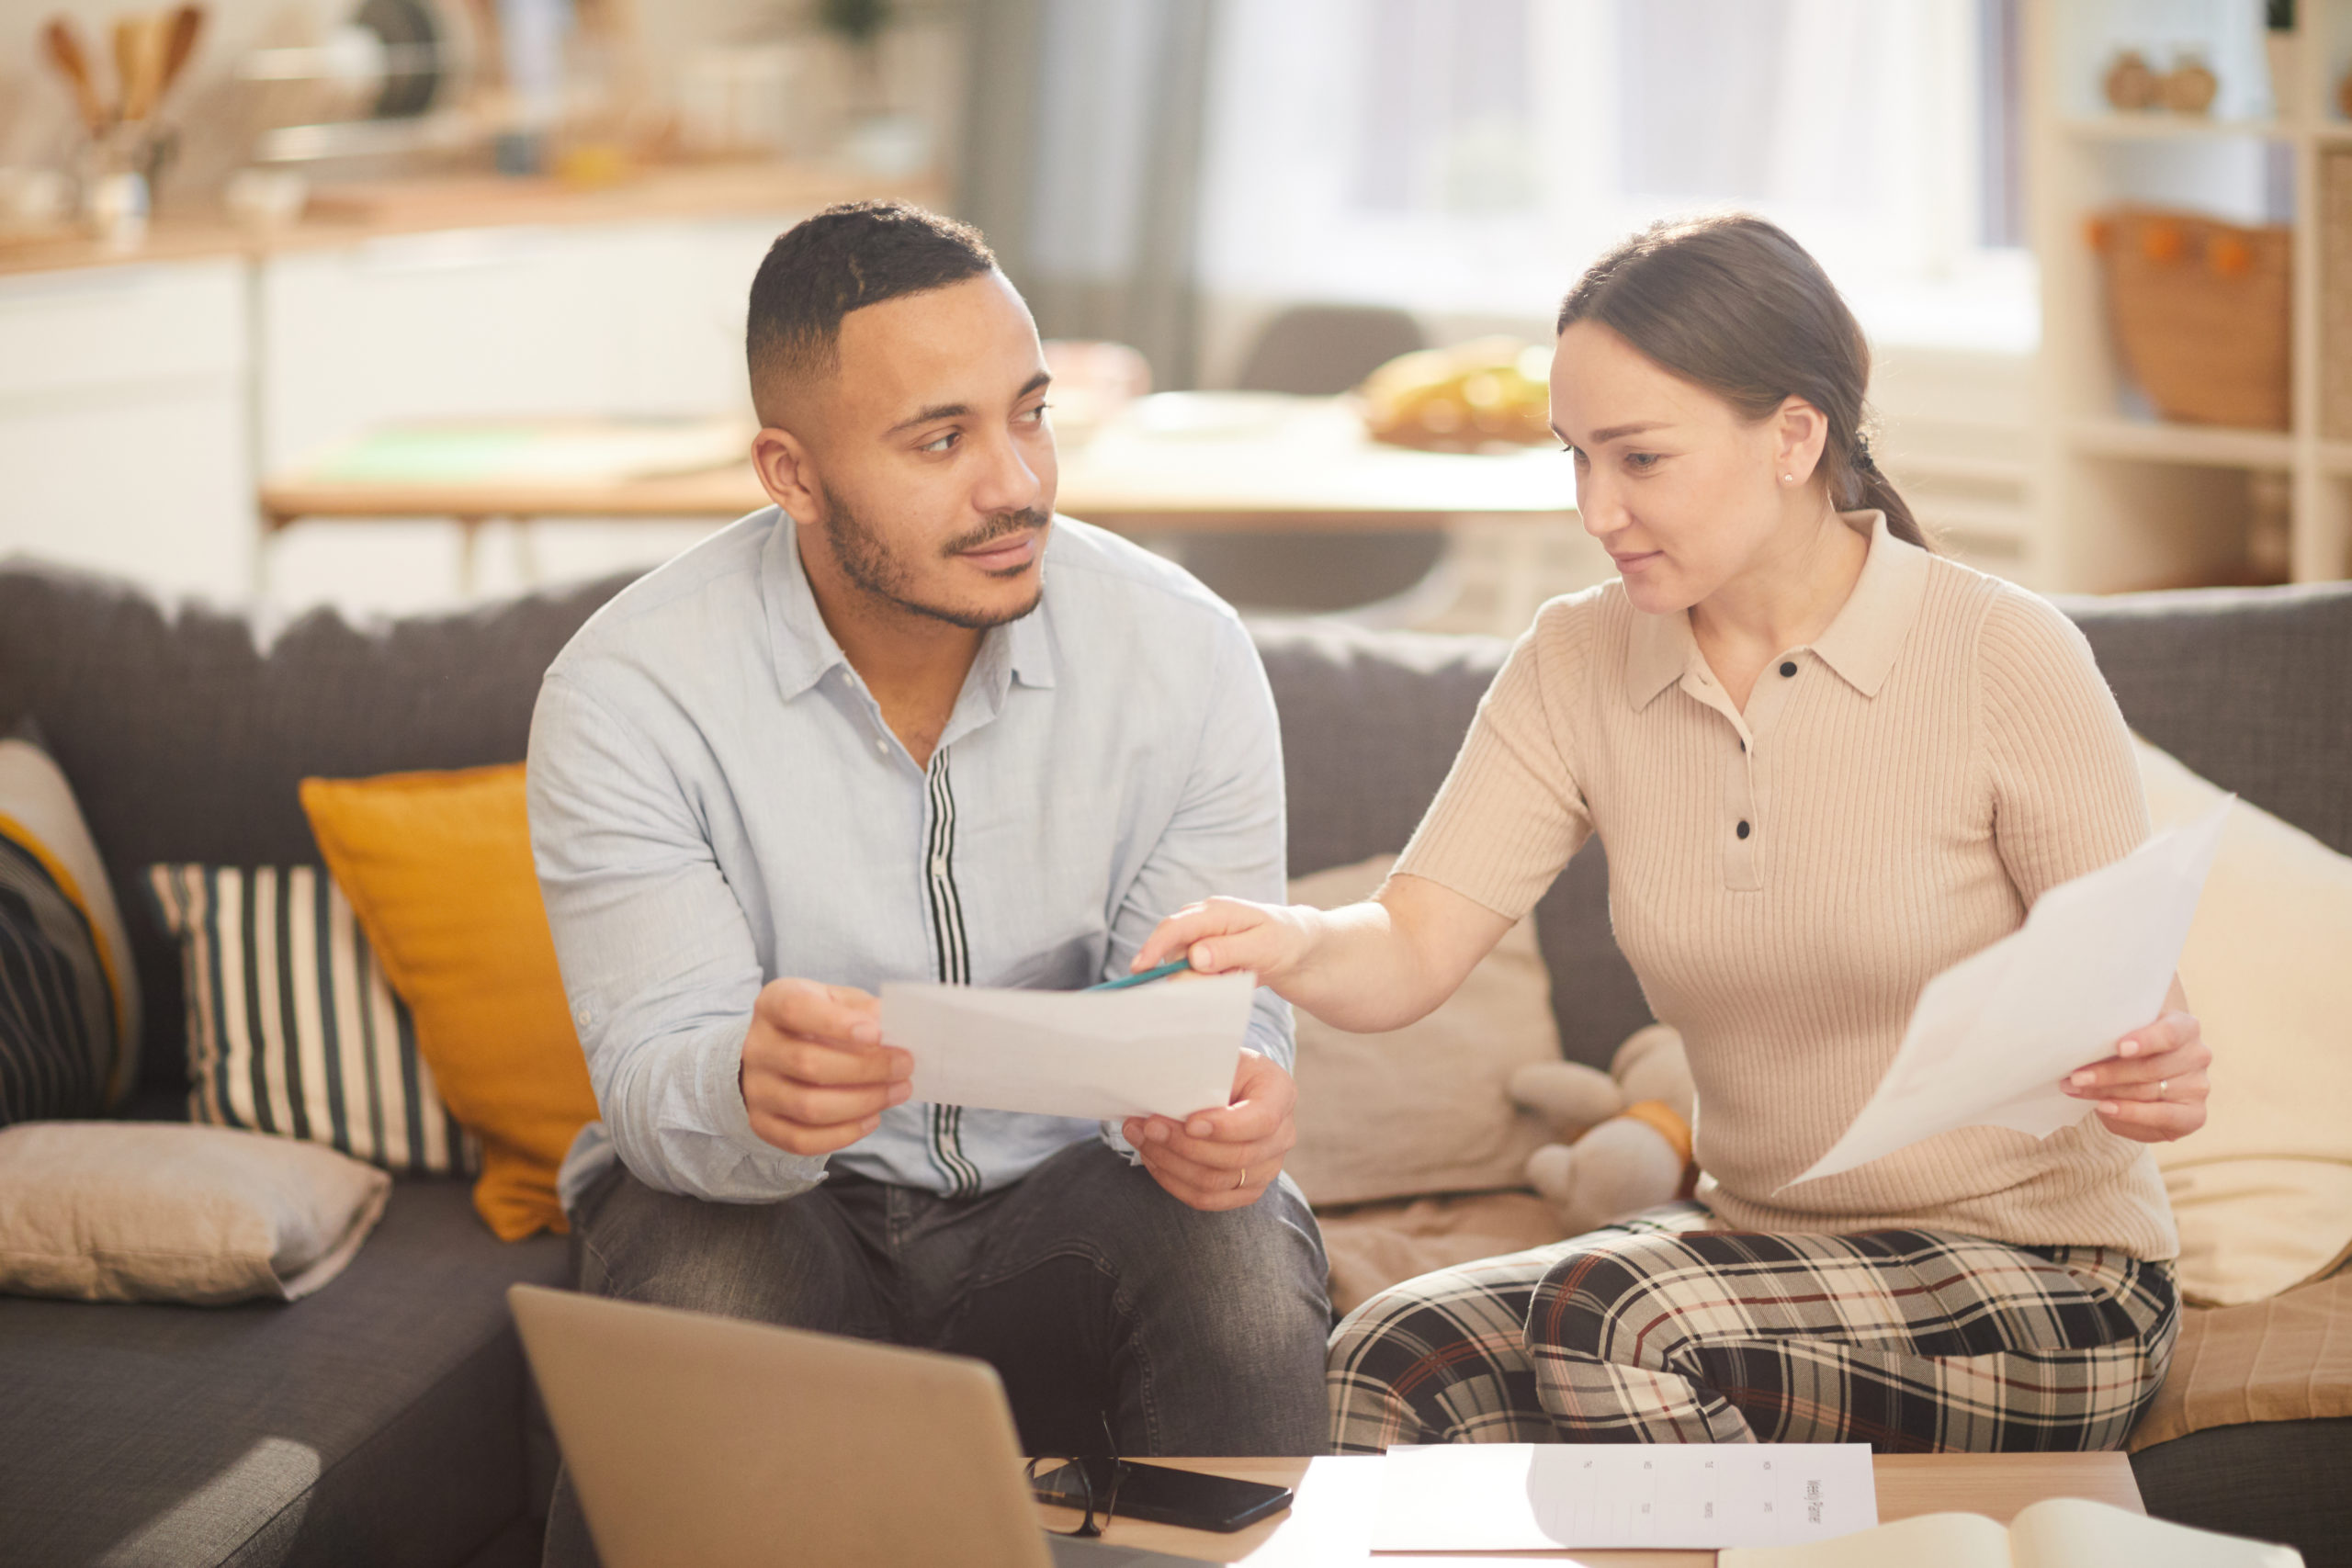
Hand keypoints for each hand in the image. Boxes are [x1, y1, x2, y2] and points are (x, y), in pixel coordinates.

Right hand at [739, 978, 911, 1155]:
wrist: (779, 1050)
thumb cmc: (818, 1021)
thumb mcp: (838, 1001)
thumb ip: (864, 1009)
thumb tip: (897, 1026)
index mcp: (774, 1003)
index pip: (795, 1009)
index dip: (835, 1023)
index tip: (876, 1033)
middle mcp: (758, 1047)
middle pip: (808, 1064)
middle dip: (866, 1069)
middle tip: (905, 1066)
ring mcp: (756, 1089)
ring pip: (808, 1107)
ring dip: (862, 1103)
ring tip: (898, 1091)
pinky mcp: (763, 1124)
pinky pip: (802, 1140)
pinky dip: (844, 1134)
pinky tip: (872, 1118)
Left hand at [1120, 1048, 1296, 1211]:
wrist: (1232, 1088)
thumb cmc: (1220, 1068)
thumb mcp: (1217, 1057)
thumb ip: (1200, 1073)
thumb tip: (1160, 1089)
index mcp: (1280, 1093)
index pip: (1262, 1119)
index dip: (1225, 1127)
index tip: (1189, 1122)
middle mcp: (1282, 1135)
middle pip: (1236, 1156)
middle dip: (1184, 1144)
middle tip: (1148, 1126)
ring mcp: (1268, 1168)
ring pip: (1216, 1181)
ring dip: (1170, 1162)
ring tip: (1141, 1139)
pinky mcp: (1247, 1190)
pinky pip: (1207, 1199)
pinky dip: (1173, 1181)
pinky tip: (1153, 1158)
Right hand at [1132, 897, 1318, 988]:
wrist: (1296, 947)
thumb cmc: (1284, 941)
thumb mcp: (1263, 947)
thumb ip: (1228, 951)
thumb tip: (1194, 957)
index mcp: (1215, 911)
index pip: (1175, 927)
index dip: (1154, 947)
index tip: (1140, 969)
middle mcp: (1200, 922)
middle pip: (1174, 954)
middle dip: (1196, 976)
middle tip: (1235, 976)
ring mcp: (1199, 939)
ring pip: (1182, 969)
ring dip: (1208, 981)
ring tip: (1240, 973)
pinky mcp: (1201, 955)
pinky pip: (1193, 976)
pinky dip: (1211, 984)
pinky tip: (1234, 977)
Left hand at [2063, 1007, 2208, 1143]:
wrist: (2144, 1078)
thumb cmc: (2130, 1049)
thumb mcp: (2124, 1033)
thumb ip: (2115, 1033)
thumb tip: (2079, 1043)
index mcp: (2185, 1027)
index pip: (2169, 1033)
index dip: (2146, 1040)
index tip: (2120, 1047)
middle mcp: (2197, 1055)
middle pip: (2150, 1067)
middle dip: (2108, 1073)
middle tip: (2076, 1077)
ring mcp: (2198, 1086)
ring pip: (2147, 1091)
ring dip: (2107, 1092)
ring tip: (2076, 1090)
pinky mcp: (2194, 1114)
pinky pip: (2161, 1116)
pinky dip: (2129, 1113)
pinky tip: (2104, 1108)